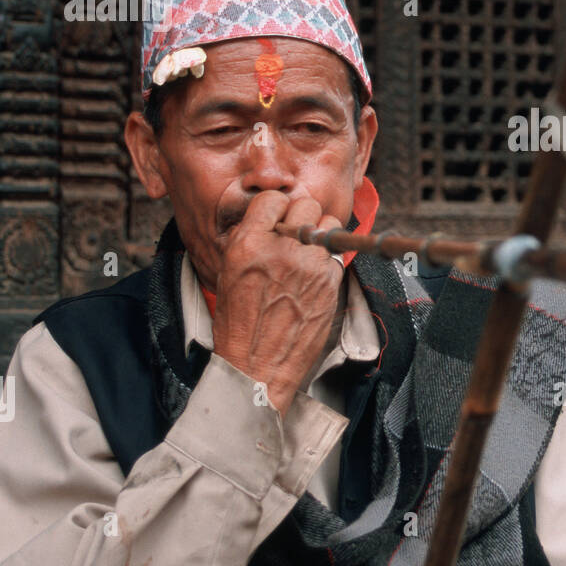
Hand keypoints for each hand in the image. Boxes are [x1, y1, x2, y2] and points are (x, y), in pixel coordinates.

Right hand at [210, 190, 344, 414]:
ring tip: (306, 252)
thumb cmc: (240, 323)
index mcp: (249, 244)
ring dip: (320, 234)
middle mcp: (281, 250)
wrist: (258, 366)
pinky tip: (313, 276)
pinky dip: (327, 259)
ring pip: (328, 224)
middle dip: (301, 217)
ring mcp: (310, 266)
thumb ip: (252, 239)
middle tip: (295, 234)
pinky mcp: (330, 282)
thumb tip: (273, 219)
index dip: (276, 209)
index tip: (278, 219)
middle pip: (306, 205)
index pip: (273, 199)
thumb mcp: (230, 271)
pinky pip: (336, 253)